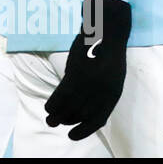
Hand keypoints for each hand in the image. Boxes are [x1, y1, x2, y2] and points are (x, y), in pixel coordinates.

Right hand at [45, 0, 131, 140]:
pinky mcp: (76, 73)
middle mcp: (102, 91)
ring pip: (70, 107)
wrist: (107, 28)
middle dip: (68, 121)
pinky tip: (48, 107)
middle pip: (82, 114)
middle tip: (57, 123)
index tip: (72, 135)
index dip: (84, 129)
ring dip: (57, 116)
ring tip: (49, 119)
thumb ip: (101, 91)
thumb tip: (84, 106)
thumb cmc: (108, 50)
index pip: (98, 118)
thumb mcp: (112, 75)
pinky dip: (53, 103)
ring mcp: (89, 82)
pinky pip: (62, 94)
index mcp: (113, 92)